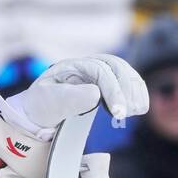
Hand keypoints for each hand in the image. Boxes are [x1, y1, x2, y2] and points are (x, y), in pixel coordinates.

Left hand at [6, 54, 148, 133]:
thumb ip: (69, 97)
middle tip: (129, 112)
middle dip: (126, 90)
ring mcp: (98, 72)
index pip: (100, 71)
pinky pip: (125, 82)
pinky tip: (140, 106)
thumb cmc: (42, 105)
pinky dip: (135, 92)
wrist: (38, 111)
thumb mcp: (49, 102)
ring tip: (138, 110)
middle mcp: (88, 64)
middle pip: (116, 68)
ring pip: (123, 73)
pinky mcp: (105, 83)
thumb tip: (96, 93)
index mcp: (73, 66)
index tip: (118, 112)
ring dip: (134, 90)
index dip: (113, 90)